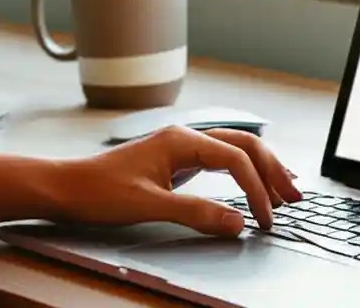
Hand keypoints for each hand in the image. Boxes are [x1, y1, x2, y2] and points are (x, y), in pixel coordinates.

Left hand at [51, 126, 301, 236]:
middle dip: (273, 169)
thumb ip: (196, 212)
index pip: (235, 159)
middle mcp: (186, 138)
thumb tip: (237, 221)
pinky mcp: (177, 160)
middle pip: (245, 145)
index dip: (256, 188)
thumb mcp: (149, 206)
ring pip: (236, 149)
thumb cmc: (98, 192)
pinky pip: (222, 159)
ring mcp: (182, 147)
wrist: (66, 187)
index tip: (264, 217)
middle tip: (293, 197)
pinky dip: (244, 170)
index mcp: (181, 141)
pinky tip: (254, 183)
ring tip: (284, 191)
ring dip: (262, 168)